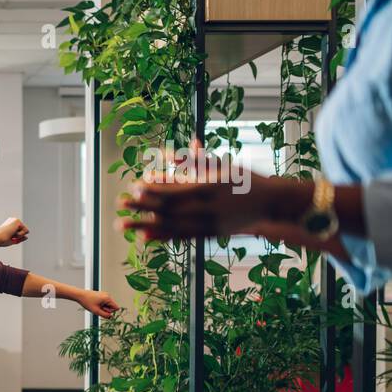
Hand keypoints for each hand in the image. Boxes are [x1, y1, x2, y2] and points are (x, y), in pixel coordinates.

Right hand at [0, 217, 28, 247]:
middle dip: (19, 237)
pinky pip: (26, 231)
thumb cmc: (2, 240)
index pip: (20, 234)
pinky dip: (21, 234)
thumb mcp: (13, 241)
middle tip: (10, 237)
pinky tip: (14, 233)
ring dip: (19, 236)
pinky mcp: (18, 221)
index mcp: (12, 227)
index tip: (10, 238)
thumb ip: (20, 239)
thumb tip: (27, 237)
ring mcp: (16, 221)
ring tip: (11, 235)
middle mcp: (14, 222)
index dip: (17, 238)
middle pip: (24, 233)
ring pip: (26, 231)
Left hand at [78, 289, 120, 317]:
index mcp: (108, 298)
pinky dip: (100, 305)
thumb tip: (111, 317)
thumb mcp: (96, 311)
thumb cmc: (87, 302)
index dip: (110, 312)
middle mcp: (108, 295)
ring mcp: (104, 294)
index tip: (102, 310)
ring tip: (94, 305)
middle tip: (96, 308)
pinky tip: (94, 303)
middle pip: (111, 307)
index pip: (116, 308)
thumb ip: (105, 315)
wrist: (80, 295)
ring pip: (107, 305)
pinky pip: (104, 303)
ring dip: (102, 307)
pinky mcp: (101, 295)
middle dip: (105, 309)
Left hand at [120, 140, 294, 240]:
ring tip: (121, 225)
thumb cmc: (245, 179)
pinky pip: (181, 237)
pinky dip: (161, 237)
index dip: (153, 189)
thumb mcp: (221, 166)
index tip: (134, 186)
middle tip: (119, 204)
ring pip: (171, 226)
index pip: (175, 190)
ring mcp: (209, 224)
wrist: (272, 204)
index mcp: (210, 187)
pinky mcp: (210, 235)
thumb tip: (169, 154)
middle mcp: (208, 208)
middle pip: (168, 209)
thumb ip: (194, 161)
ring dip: (144, 226)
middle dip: (142, 207)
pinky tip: (143, 237)